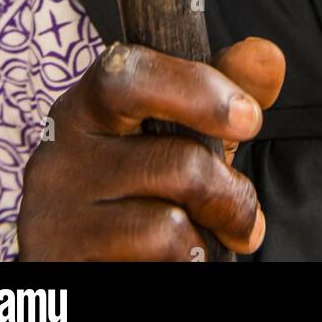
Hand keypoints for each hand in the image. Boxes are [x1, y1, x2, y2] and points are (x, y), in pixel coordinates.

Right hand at [18, 36, 285, 261]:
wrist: (86, 254)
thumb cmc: (141, 184)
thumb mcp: (183, 129)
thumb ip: (225, 87)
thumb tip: (266, 55)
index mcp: (90, 105)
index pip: (131, 76)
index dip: (198, 91)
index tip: (250, 119)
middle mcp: (62, 154)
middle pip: (175, 164)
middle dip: (228, 194)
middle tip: (244, 216)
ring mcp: (54, 214)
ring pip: (168, 226)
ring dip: (206, 239)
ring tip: (203, 243)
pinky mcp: (61, 262)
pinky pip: (152, 263)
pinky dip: (179, 265)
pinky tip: (165, 261)